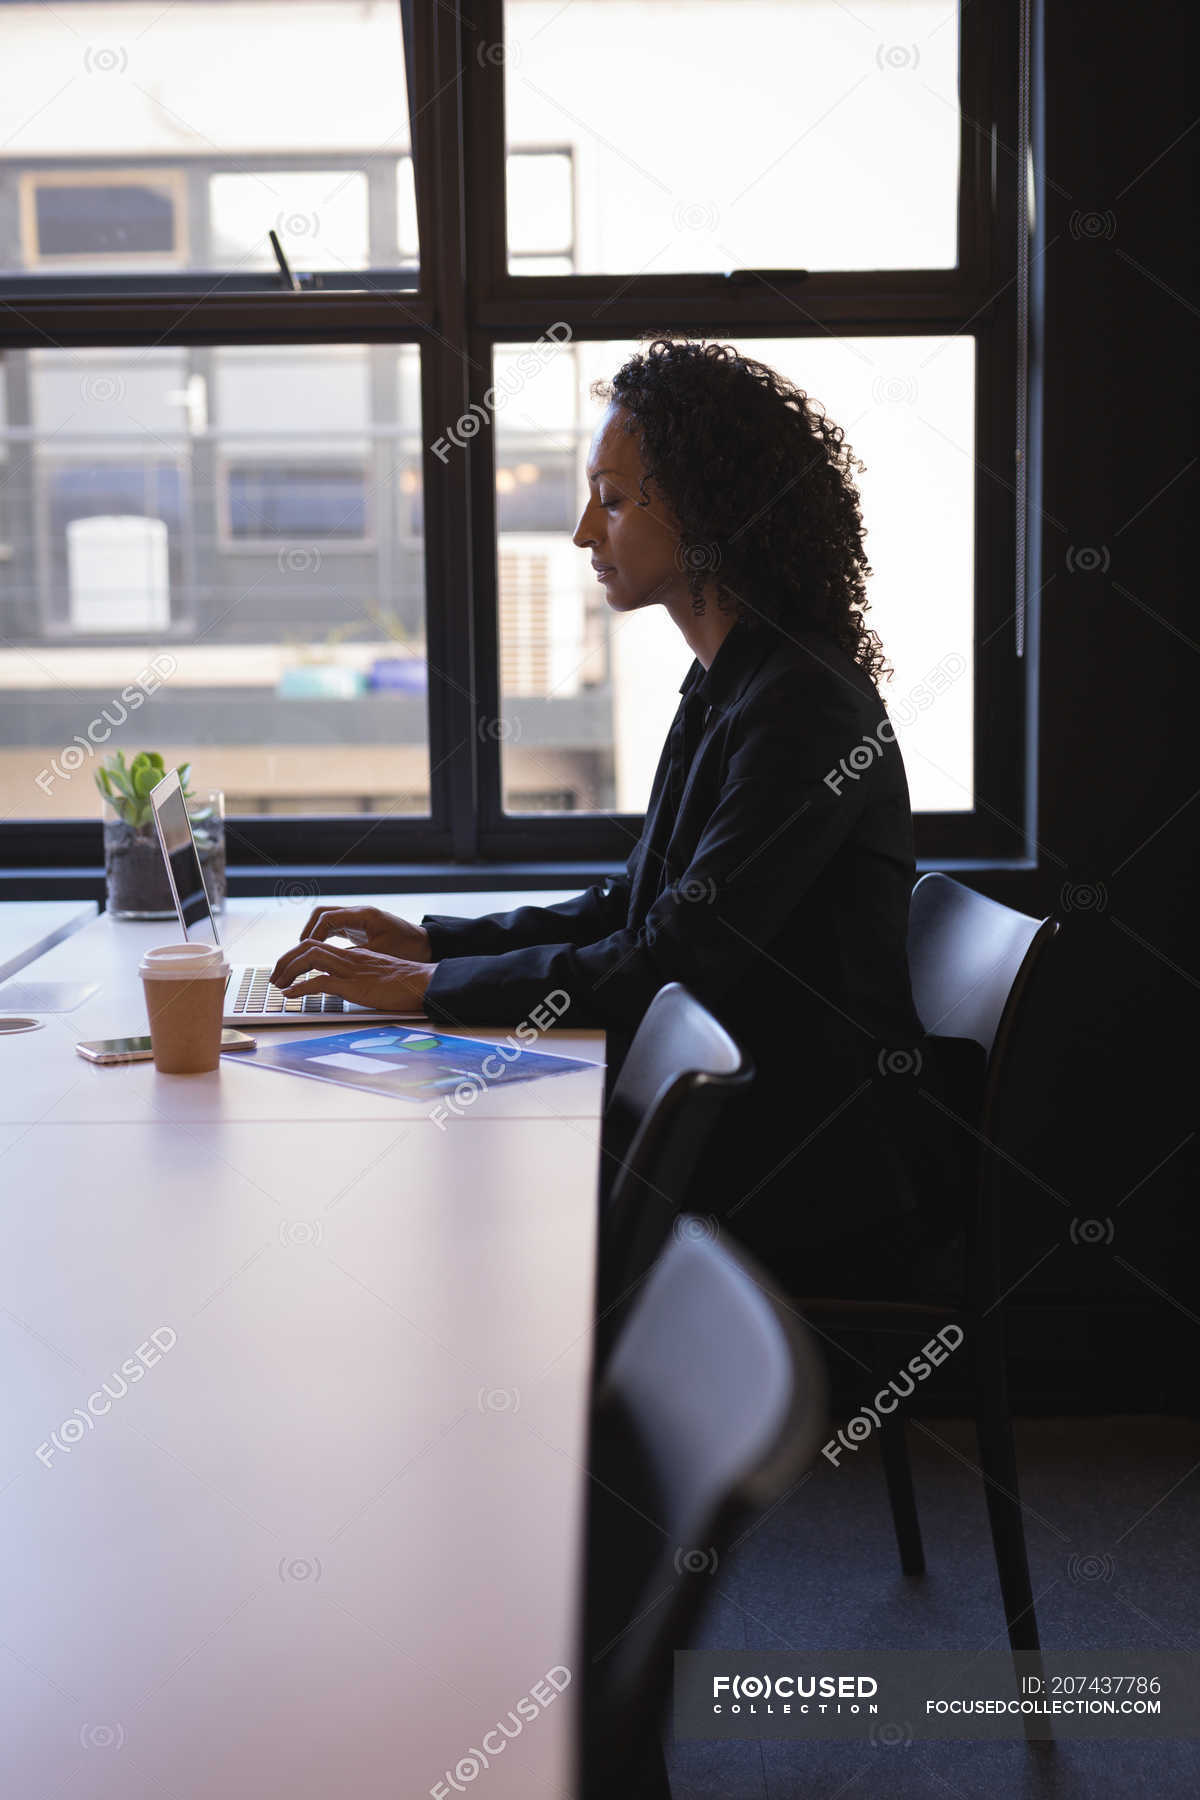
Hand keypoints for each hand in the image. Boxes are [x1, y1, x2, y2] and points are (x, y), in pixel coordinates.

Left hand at [267, 940, 433, 1013]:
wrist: (423, 982)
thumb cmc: (407, 983)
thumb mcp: (378, 976)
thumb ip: (362, 976)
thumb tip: (349, 987)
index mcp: (354, 955)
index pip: (318, 946)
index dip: (298, 955)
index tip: (288, 970)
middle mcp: (349, 958)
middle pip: (307, 947)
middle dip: (286, 960)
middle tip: (275, 976)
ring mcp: (350, 969)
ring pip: (309, 958)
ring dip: (288, 970)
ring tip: (277, 984)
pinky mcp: (353, 984)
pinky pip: (319, 981)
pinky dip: (300, 988)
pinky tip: (290, 995)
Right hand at [289, 904, 431, 963]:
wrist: (425, 943)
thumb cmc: (408, 947)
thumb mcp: (382, 954)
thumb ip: (355, 957)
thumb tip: (329, 967)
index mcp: (363, 916)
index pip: (327, 918)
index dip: (312, 934)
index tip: (303, 952)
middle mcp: (357, 914)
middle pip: (321, 915)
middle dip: (306, 933)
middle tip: (296, 954)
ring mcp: (356, 920)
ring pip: (324, 921)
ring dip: (311, 936)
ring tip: (301, 957)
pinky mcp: (357, 928)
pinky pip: (332, 929)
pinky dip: (321, 940)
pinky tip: (315, 956)